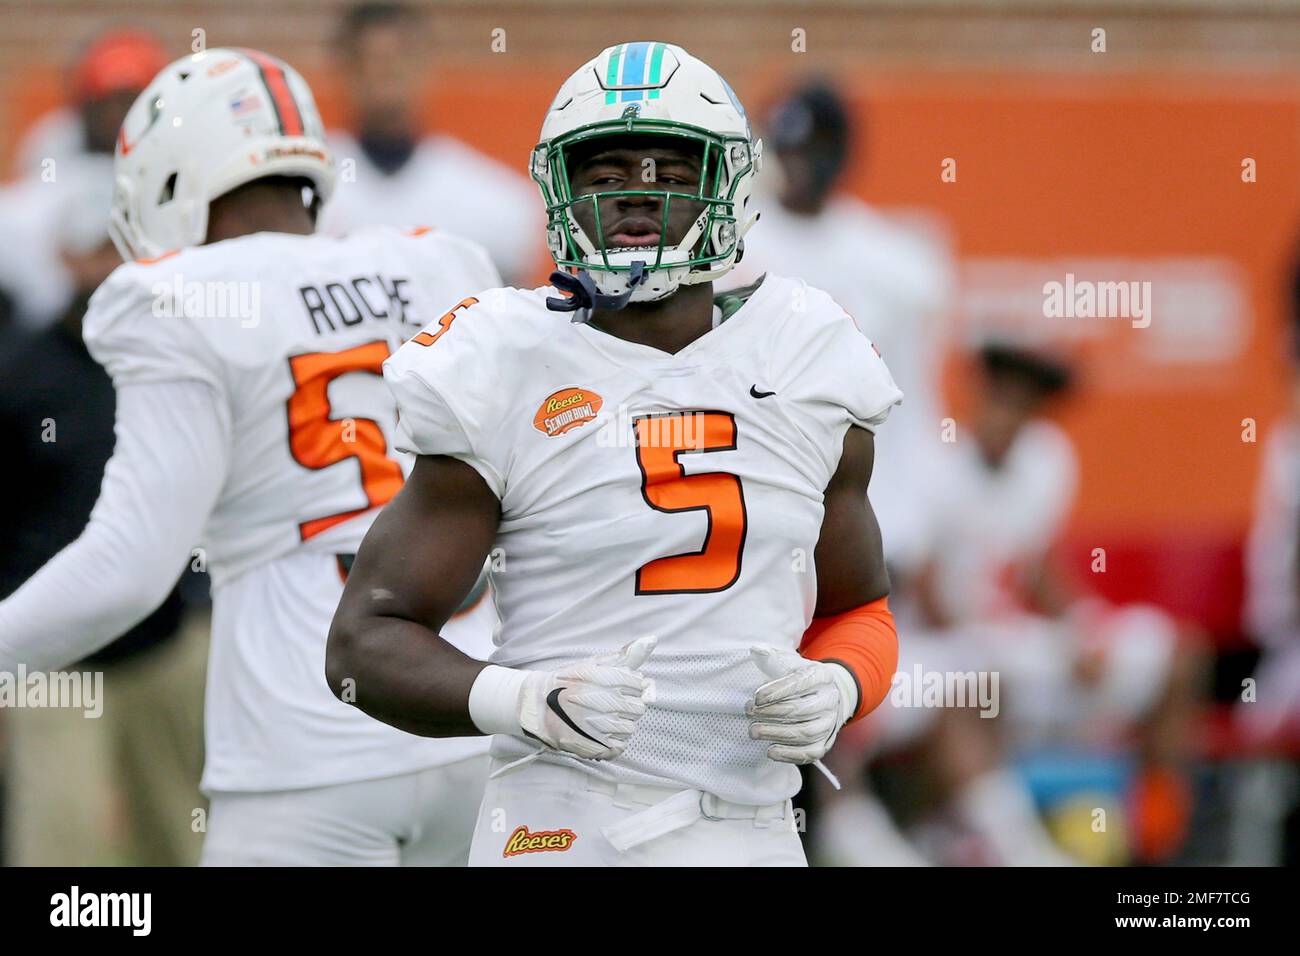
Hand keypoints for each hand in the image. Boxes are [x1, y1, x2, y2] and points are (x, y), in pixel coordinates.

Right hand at [517, 636, 655, 760]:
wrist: (537, 705)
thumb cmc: (570, 682)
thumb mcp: (594, 664)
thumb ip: (626, 654)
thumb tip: (652, 639)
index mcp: (603, 679)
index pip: (638, 685)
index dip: (631, 686)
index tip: (619, 686)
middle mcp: (601, 702)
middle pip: (638, 708)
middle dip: (629, 705)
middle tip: (611, 704)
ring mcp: (596, 726)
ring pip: (630, 729)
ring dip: (622, 724)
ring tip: (605, 718)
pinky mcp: (590, 746)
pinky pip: (619, 747)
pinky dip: (615, 742)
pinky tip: (604, 733)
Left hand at [746, 645, 856, 764]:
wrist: (826, 696)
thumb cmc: (800, 679)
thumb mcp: (788, 663)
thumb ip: (772, 658)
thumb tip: (756, 650)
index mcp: (821, 676)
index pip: (800, 683)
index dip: (776, 691)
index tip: (755, 697)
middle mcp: (830, 700)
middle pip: (801, 710)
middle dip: (771, 713)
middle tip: (749, 712)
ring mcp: (830, 723)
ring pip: (806, 732)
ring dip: (777, 734)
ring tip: (754, 731)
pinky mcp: (825, 743)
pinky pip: (811, 753)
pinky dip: (790, 754)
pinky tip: (770, 751)